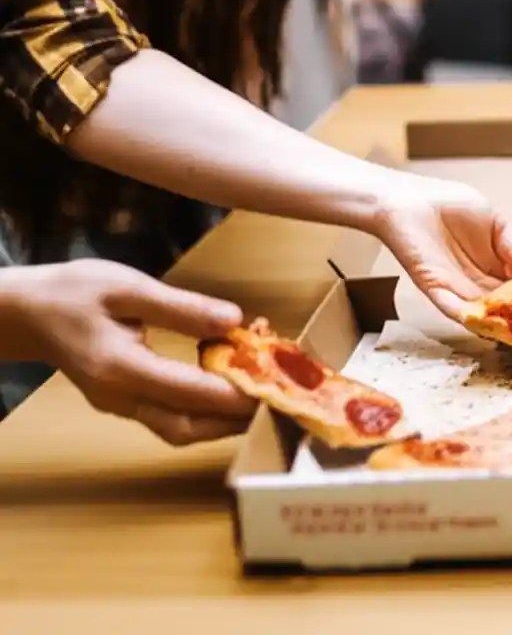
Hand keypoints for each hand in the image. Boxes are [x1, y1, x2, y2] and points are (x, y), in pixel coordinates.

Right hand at [6, 260, 254, 444]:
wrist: (26, 313)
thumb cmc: (73, 293)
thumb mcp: (127, 287)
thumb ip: (181, 307)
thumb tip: (234, 321)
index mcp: (120, 368)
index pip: (191, 391)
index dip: (237, 392)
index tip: (277, 386)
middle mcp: (121, 398)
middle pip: (189, 425)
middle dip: (238, 418)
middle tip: (280, 399)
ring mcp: (121, 407)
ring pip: (182, 429)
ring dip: (225, 421)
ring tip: (264, 397)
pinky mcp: (125, 405)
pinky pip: (172, 419)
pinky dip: (206, 411)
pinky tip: (230, 389)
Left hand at [371, 173, 511, 318]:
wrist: (411, 200)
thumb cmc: (450, 205)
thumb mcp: (497, 222)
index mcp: (498, 268)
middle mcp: (480, 283)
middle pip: (506, 307)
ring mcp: (458, 289)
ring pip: (484, 313)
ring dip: (500, 323)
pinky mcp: (436, 289)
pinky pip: (453, 307)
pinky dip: (468, 316)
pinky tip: (484, 322)